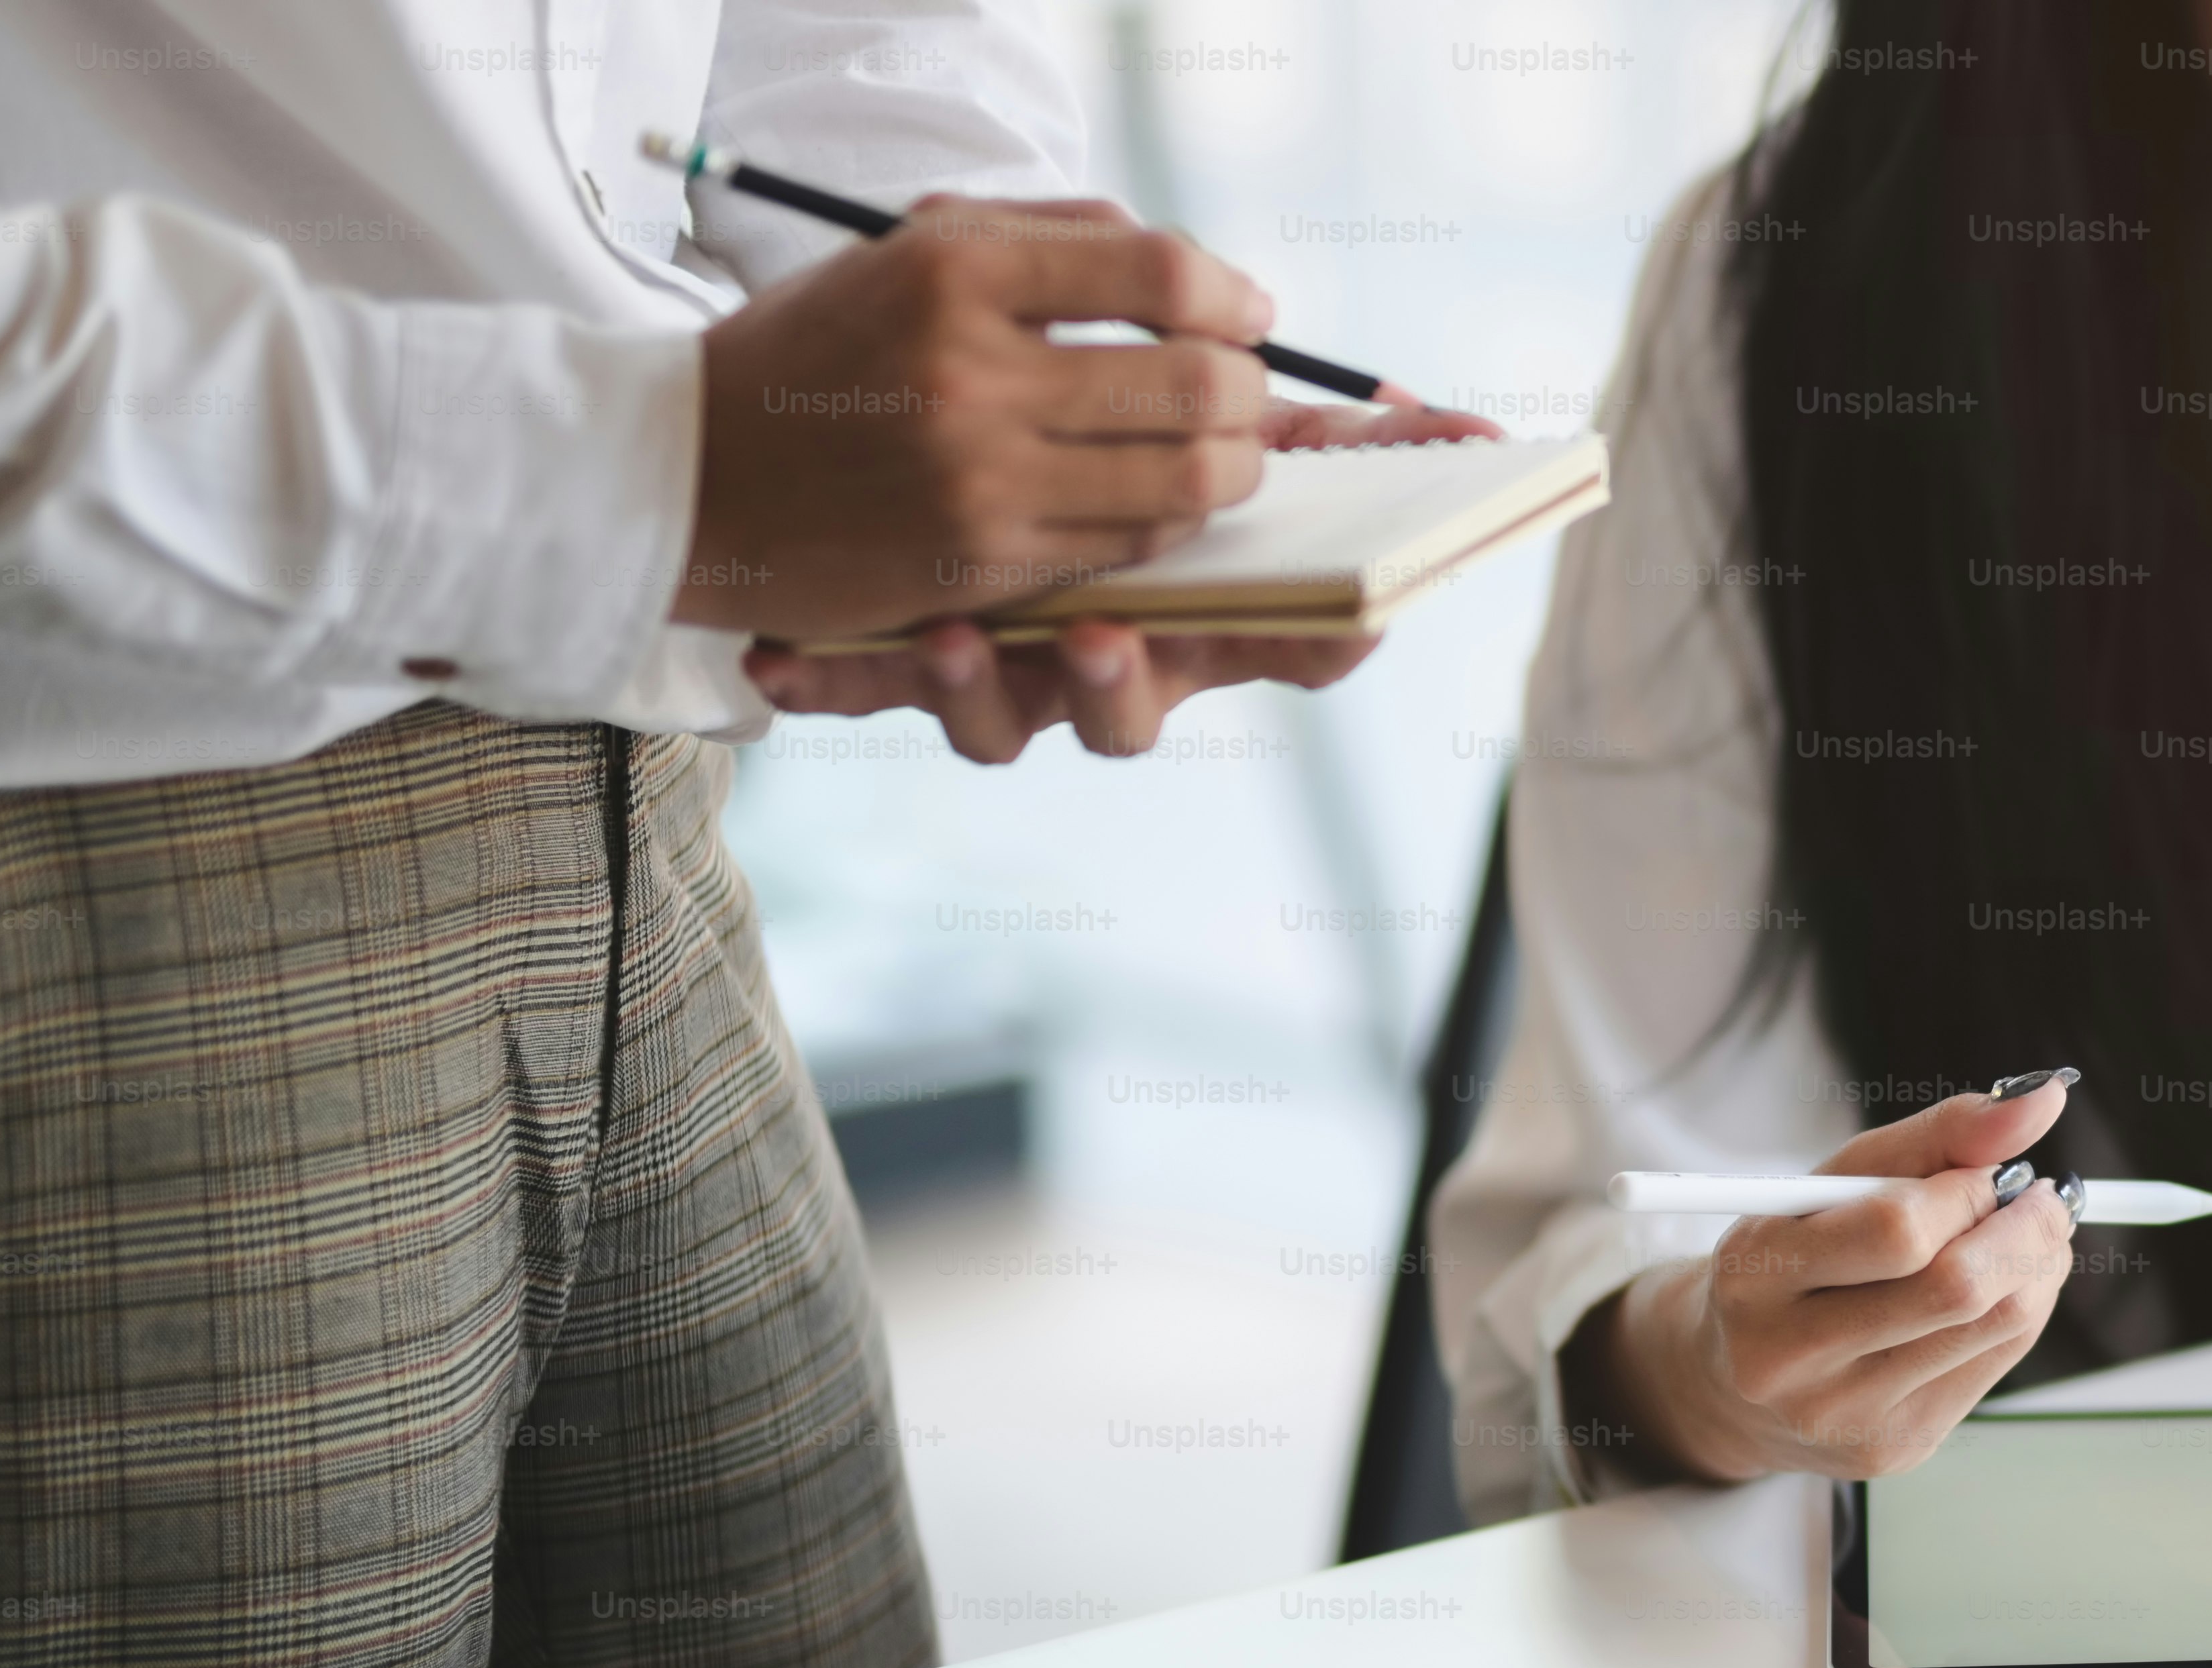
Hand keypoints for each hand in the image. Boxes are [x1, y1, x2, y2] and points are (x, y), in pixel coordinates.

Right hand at [682, 196, 1278, 635]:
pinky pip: (1130, 547)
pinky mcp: (980, 567)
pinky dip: (1166, 522)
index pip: (1160, 274)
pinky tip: (1151, 498)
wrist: (693, 472)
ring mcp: (978, 481)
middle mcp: (969, 375)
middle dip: (1248, 389)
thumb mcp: (914, 247)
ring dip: (1229, 465)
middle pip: (1197, 385)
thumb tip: (1200, 274)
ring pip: (1186, 481)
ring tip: (1215, 447)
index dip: (1229, 296)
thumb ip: (1057, 236)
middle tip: (1241, 388)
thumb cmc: (824, 347)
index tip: (1246, 314)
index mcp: (953, 271)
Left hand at [733, 395, 1500, 759]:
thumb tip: (1433, 418)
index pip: (1288, 638)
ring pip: (1016, 729)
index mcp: (1193, 594)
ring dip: (987, 695)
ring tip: (956, 642)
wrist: (875, 465)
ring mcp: (1002, 662)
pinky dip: (832, 685)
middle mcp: (1109, 643)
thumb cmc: (1063, 430)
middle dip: (1121, 682)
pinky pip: (866, 694)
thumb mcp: (1147, 394)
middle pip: (1141, 710)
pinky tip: (778, 668)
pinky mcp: (894, 660)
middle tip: (1105, 632)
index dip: (1334, 636)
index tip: (1356, 614)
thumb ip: (1268, 405)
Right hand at [1589, 1072, 2086, 1481]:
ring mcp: (1846, 1416)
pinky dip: (2025, 1306)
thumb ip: (1935, 1135)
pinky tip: (2007, 1284)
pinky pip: (2001, 1361)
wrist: (1734, 1385)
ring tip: (2026, 1233)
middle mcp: (1791, 1358)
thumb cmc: (1796, 1260)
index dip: (1966, 1189)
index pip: (1897, 1229)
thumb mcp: (1834, 1184)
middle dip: (2025, 1226)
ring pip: (1997, 1325)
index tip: (1984, 1171)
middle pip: (1958, 1287)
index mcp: (1756, 1274)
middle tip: (2038, 1197)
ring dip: (2039, 1264)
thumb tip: (2044, 1098)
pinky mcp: (1897, 1447)